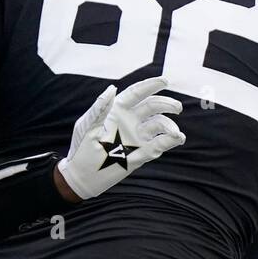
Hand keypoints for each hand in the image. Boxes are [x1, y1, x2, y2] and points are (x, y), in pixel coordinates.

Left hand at [56, 77, 184, 199]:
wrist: (81, 177)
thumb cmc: (80, 148)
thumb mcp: (87, 126)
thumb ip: (100, 108)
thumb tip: (112, 88)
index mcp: (116, 111)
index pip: (136, 94)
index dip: (150, 86)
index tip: (165, 81)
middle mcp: (129, 121)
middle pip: (152, 107)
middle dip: (166, 104)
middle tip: (177, 108)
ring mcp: (136, 137)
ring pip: (158, 125)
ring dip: (169, 126)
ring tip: (174, 133)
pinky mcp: (141, 153)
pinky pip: (158, 144)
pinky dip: (169, 141)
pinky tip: (177, 138)